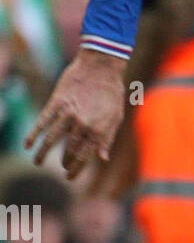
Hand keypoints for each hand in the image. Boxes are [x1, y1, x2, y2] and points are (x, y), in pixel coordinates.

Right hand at [25, 49, 127, 179]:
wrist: (102, 65)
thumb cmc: (112, 92)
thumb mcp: (117, 116)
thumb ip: (108, 138)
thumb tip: (103, 158)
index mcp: (99, 129)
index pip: (85, 156)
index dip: (77, 169)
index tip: (70, 177)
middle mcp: (83, 124)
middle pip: (69, 149)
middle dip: (65, 162)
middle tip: (62, 168)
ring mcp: (69, 113)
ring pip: (52, 139)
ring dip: (43, 153)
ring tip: (37, 163)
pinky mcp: (57, 102)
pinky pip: (43, 121)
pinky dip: (34, 133)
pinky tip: (27, 144)